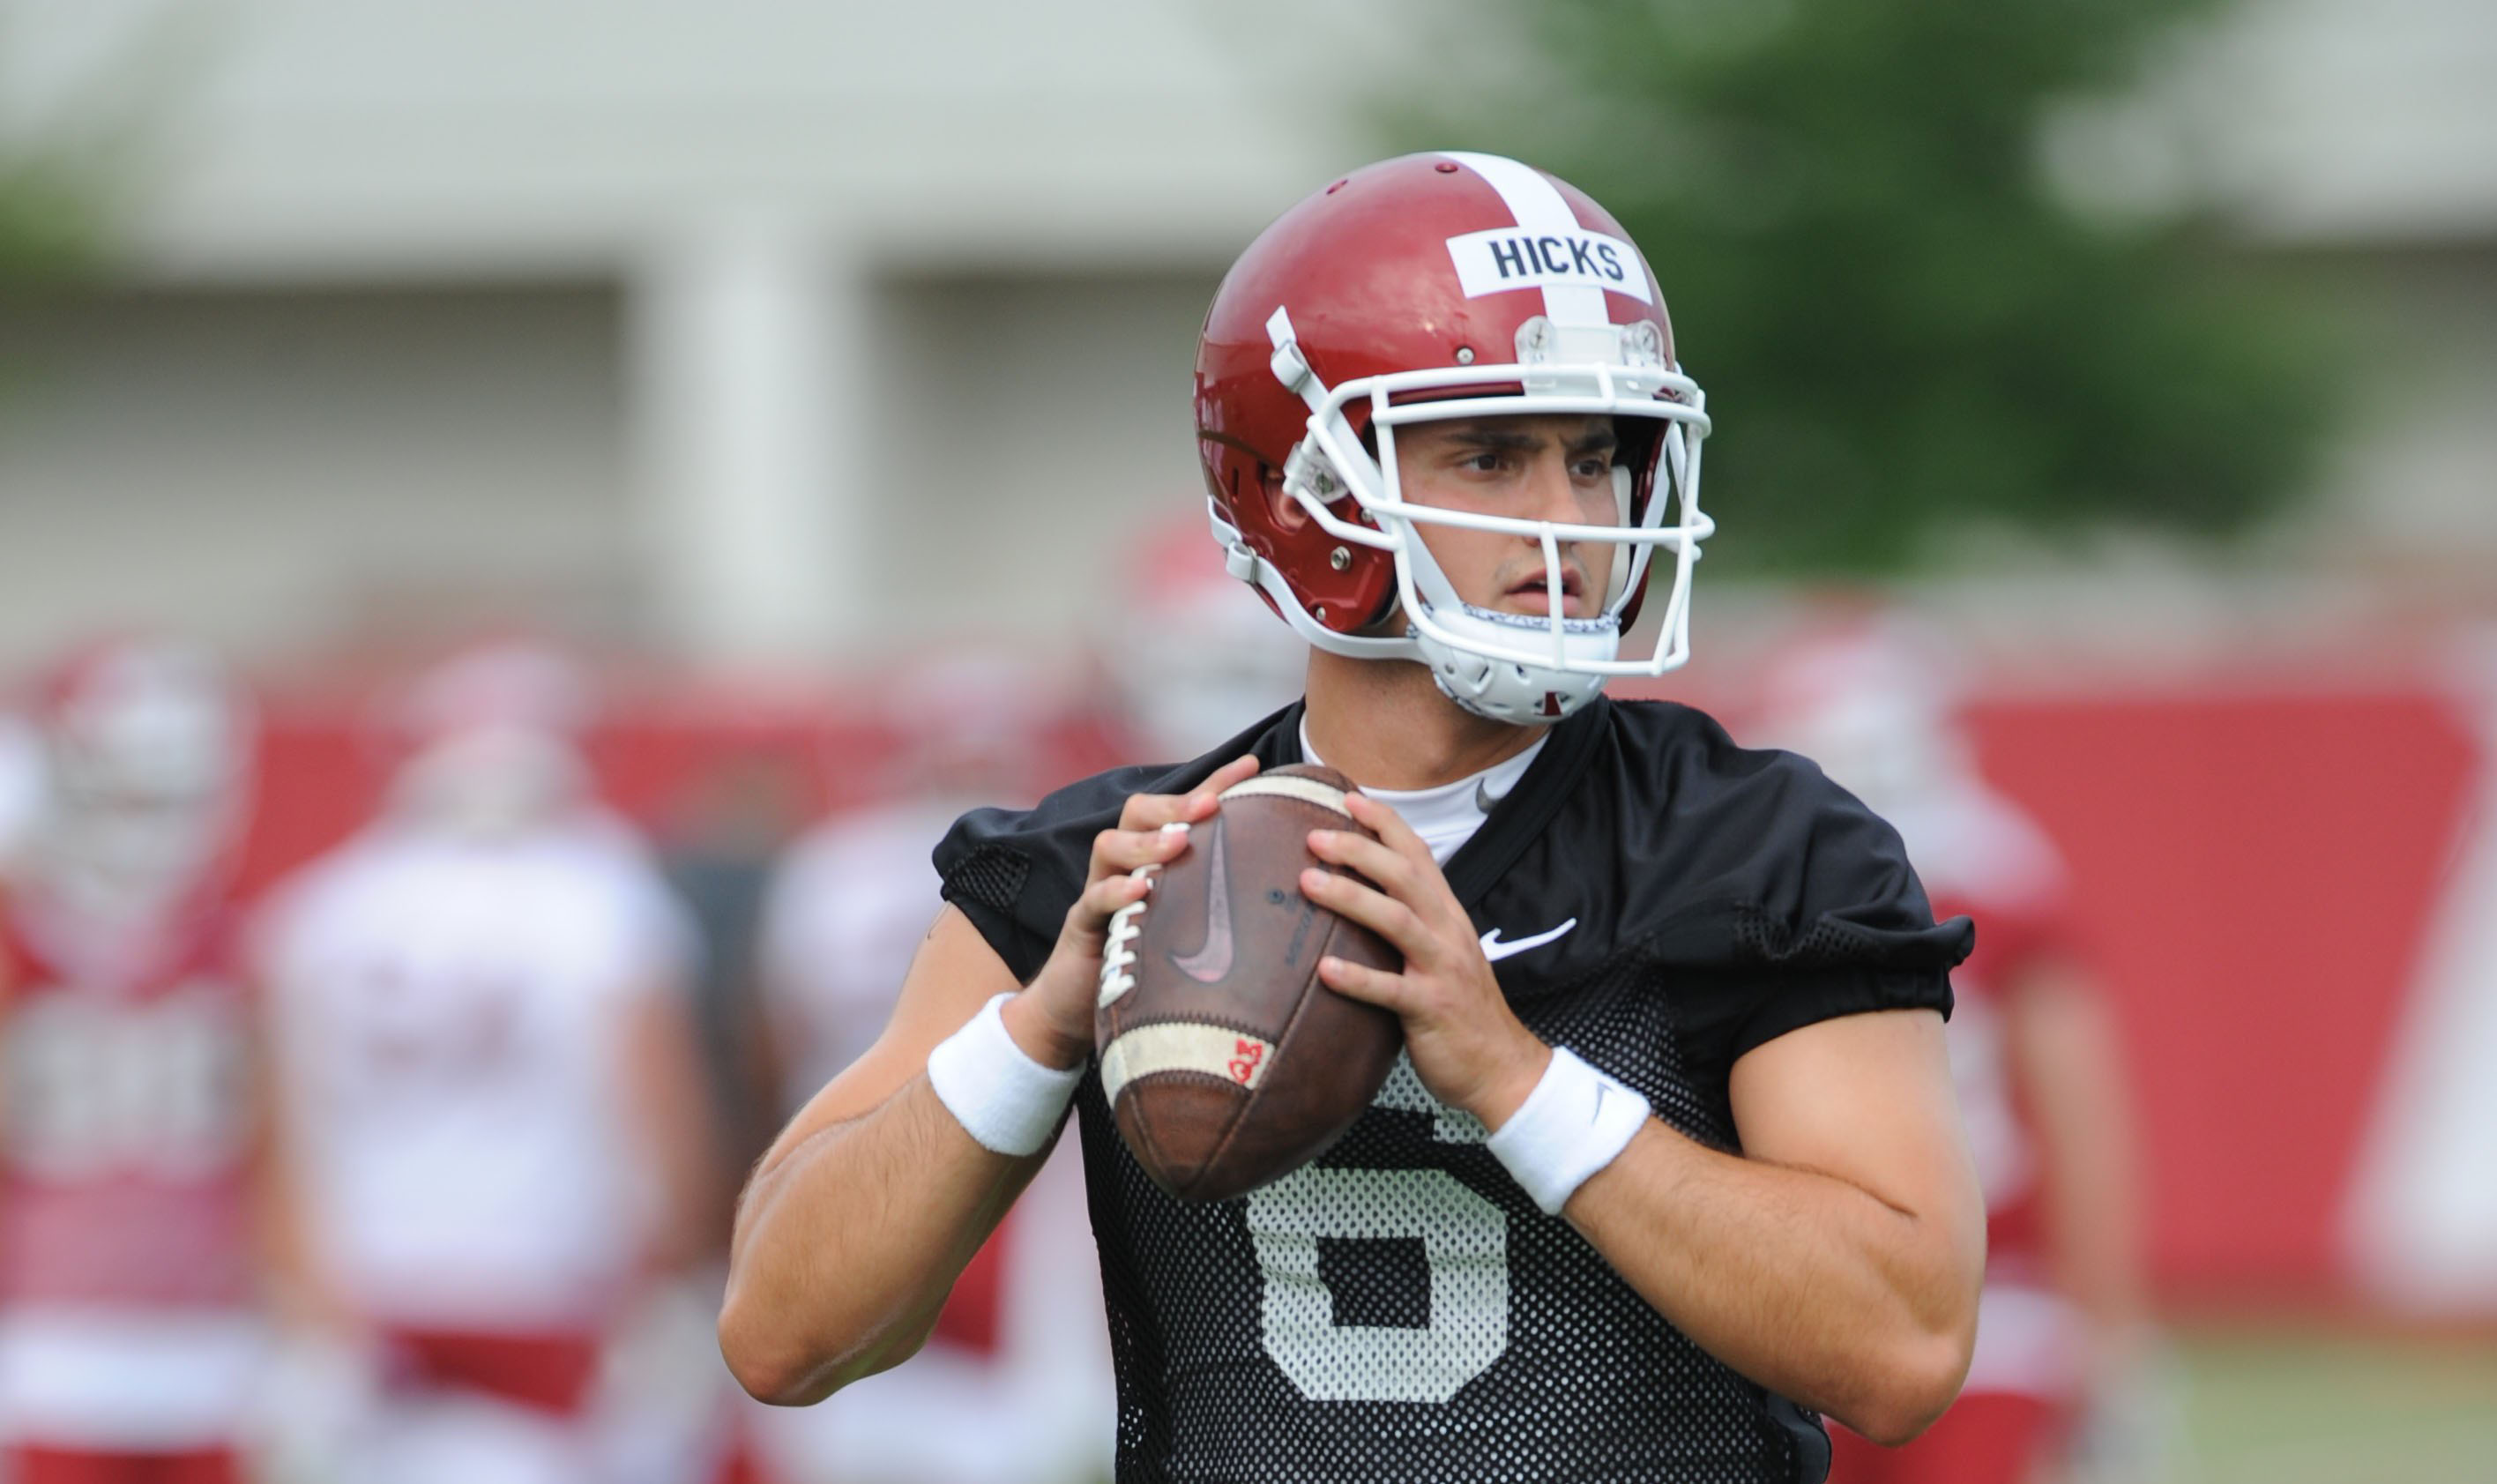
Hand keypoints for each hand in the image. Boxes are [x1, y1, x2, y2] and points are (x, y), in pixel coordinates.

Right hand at [1004, 755, 1263, 1069]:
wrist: (1079, 1011)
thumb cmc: (1147, 967)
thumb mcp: (1189, 930)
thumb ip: (1221, 905)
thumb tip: (1286, 895)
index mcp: (1153, 862)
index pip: (1182, 811)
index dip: (1215, 784)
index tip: (1253, 768)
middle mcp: (1124, 868)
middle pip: (1137, 813)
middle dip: (1175, 804)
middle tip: (1209, 806)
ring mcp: (1099, 893)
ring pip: (1109, 845)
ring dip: (1145, 842)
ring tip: (1178, 843)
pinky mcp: (1081, 927)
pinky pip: (1092, 900)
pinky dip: (1114, 893)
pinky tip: (1139, 893)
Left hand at [1302, 793, 1551, 1128]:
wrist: (1501, 1067)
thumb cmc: (1461, 1011)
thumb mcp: (1441, 954)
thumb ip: (1409, 924)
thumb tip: (1360, 897)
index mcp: (1447, 915)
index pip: (1417, 854)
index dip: (1384, 823)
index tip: (1347, 797)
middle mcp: (1447, 933)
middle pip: (1404, 877)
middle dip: (1358, 850)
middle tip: (1313, 836)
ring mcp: (1442, 969)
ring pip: (1397, 921)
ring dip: (1351, 898)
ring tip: (1308, 883)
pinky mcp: (1432, 1009)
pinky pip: (1391, 990)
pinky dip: (1357, 978)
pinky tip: (1323, 970)